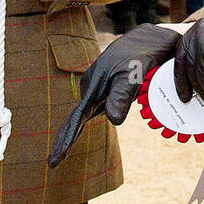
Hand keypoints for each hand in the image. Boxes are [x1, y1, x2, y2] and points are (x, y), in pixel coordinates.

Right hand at [50, 24, 181, 165]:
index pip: (77, 118)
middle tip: (53, 163)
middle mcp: (91, 88)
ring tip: (59, 155)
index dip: (67, 139)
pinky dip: (83, 124)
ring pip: (82, 116)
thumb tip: (113, 121)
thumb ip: (122, 96)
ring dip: (72, 134)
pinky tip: (75, 135)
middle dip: (64, 141)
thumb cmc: (142, 55)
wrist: (150, 39)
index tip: (57, 158)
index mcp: (93, 86)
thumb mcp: (134, 74)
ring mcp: (97, 89)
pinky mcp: (106, 90)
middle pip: (74, 119)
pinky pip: (92, 110)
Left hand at [173, 17, 203, 104]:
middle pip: (184, 61)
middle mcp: (196, 32)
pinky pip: (203, 79)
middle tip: (186, 97)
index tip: (181, 82)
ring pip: (194, 73)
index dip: (180, 69)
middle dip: (183, 82)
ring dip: (201, 90)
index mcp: (199, 26)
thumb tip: (195, 73)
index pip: (181, 50)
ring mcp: (199, 43)